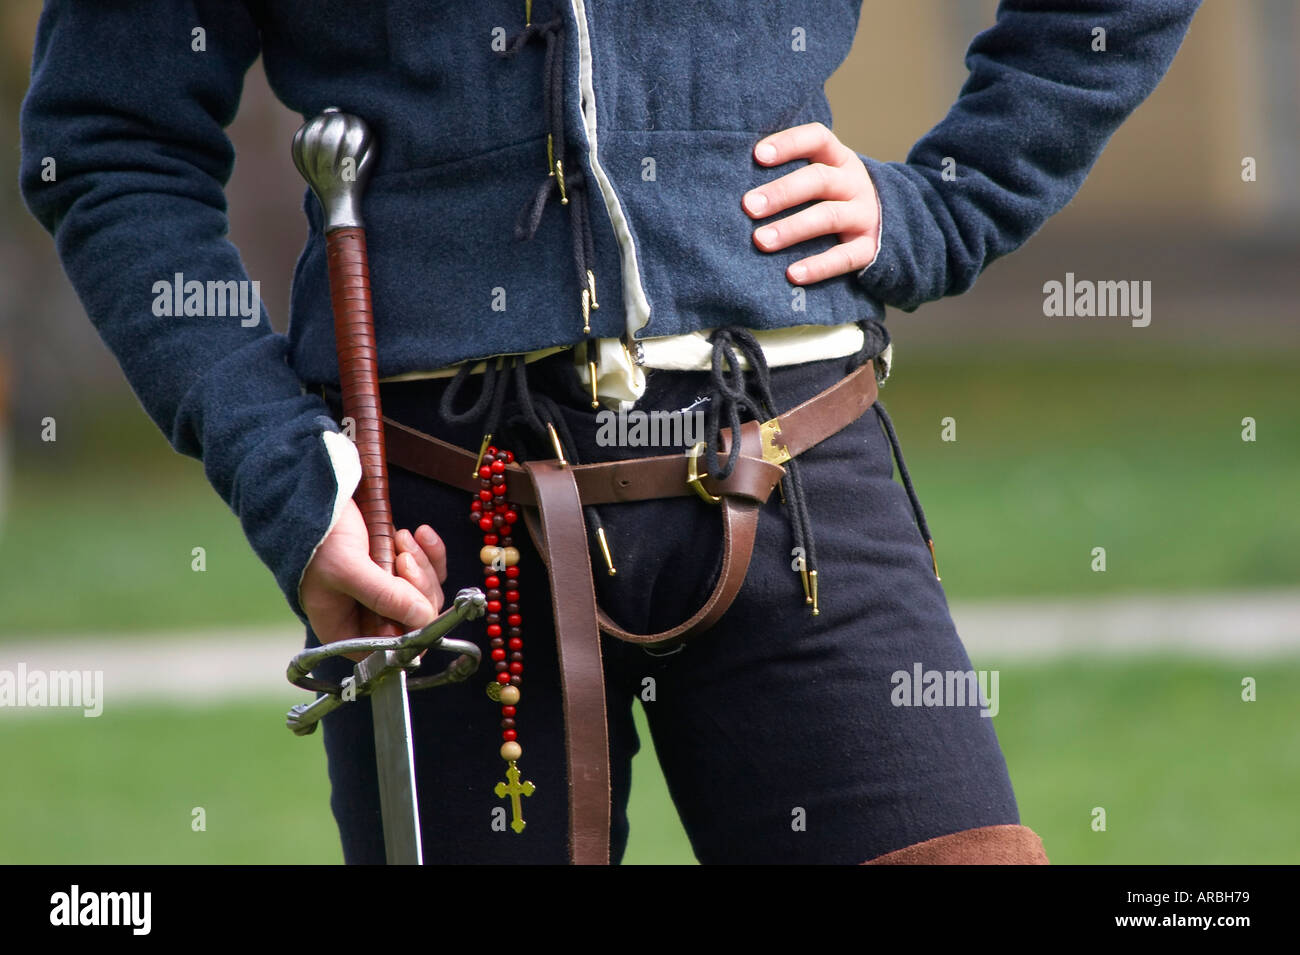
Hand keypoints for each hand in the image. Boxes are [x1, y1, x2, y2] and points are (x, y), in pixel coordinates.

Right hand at [299, 499, 447, 659]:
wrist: (315, 495)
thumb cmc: (318, 538)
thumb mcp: (349, 569)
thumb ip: (384, 596)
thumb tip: (423, 617)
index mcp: (344, 629)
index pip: (389, 649)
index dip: (411, 632)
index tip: (417, 606)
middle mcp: (365, 615)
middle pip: (414, 619)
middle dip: (417, 589)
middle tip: (402, 561)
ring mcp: (382, 590)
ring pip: (425, 593)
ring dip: (422, 565)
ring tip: (401, 539)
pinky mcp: (395, 565)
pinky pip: (429, 569)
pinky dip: (430, 552)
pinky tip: (421, 533)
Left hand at [743, 121, 880, 284]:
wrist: (888, 224)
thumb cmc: (832, 198)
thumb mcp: (821, 175)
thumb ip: (790, 172)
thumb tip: (732, 178)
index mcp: (839, 159)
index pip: (817, 139)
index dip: (789, 144)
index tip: (757, 155)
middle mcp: (853, 183)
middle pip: (818, 180)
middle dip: (781, 192)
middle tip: (748, 206)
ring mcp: (864, 215)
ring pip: (828, 217)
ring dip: (792, 229)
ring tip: (760, 240)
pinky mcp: (869, 248)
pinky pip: (845, 258)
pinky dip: (818, 266)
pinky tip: (792, 274)